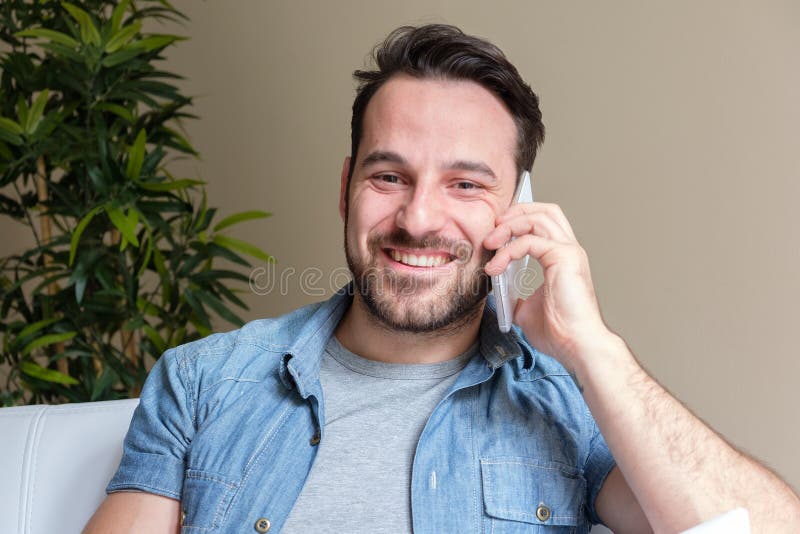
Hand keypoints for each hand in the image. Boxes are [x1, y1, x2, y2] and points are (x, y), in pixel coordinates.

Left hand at [483, 202, 609, 368]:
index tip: (495, 236)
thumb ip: (515, 296)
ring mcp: (569, 251)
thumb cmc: (560, 332)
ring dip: (508, 227)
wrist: (577, 346)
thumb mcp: (526, 310)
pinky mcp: (564, 257)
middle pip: (544, 210)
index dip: (518, 221)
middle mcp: (569, 249)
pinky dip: (508, 251)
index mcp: (562, 257)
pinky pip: (530, 241)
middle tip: (492, 231)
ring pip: (537, 218)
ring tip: (489, 244)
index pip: (543, 222)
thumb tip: (497, 294)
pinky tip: (496, 268)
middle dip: (514, 213)